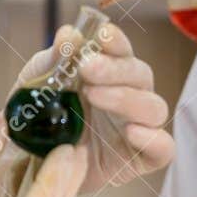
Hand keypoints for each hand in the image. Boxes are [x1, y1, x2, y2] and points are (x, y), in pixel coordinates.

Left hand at [17, 22, 173, 190]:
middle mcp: (129, 96)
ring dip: (127, 98)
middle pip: (141, 75)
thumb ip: (54, 60)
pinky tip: (131, 132)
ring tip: (93, 96)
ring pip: (154, 107)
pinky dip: (154, 140)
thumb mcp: (38, 84)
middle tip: (87, 67)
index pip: (121, 52)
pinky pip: (163, 149)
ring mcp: (137, 128)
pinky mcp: (139, 159)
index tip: (102, 34)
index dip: (116, 42)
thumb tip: (68, 34)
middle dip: (115, 69)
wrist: (32, 162)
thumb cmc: (40, 117)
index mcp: (109, 74)